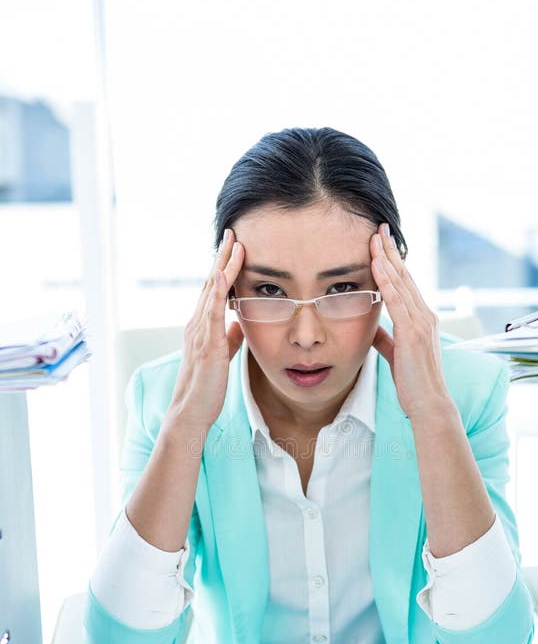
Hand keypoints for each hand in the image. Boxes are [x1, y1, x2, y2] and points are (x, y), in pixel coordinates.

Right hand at [167, 228, 245, 433]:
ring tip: (233, 242)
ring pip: (212, 292)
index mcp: (202, 326)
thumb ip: (229, 337)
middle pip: (211, 283)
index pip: (214, 290)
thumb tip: (239, 322)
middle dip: (222, 256)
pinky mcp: (206, 345)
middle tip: (233, 231)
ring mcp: (200, 333)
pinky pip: (211, 313)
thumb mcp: (222, 355)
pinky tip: (221, 274)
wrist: (191, 412)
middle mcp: (197, 324)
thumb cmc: (207, 388)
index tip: (234, 245)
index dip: (223, 266)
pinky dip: (217, 292)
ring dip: (222, 265)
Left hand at [370, 222, 454, 421]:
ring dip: (387, 258)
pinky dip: (386, 279)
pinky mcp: (413, 332)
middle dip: (391, 250)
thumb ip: (385, 337)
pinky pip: (397, 299)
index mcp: (422, 319)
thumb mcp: (396, 354)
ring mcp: (421, 322)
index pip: (406, 284)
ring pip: (401, 282)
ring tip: (374, 237)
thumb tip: (372, 327)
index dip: (394, 262)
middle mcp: (425, 315)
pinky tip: (376, 264)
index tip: (382, 243)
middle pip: (405, 276)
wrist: (429, 404)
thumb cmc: (413, 383)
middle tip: (379, 227)